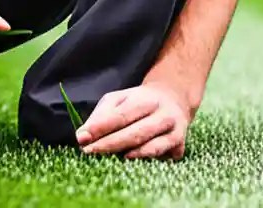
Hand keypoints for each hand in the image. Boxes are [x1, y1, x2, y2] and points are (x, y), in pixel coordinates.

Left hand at [75, 83, 192, 159]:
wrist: (174, 100)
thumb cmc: (139, 102)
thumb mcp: (118, 100)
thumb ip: (101, 116)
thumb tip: (82, 136)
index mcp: (146, 99)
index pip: (121, 115)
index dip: (101, 128)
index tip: (82, 139)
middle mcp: (163, 114)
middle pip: (136, 133)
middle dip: (110, 144)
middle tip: (89, 152)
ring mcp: (175, 131)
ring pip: (152, 146)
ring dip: (130, 155)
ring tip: (109, 159)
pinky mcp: (180, 147)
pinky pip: (163, 157)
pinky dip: (147, 160)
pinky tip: (131, 162)